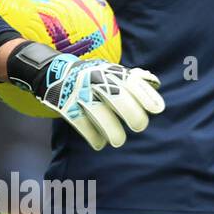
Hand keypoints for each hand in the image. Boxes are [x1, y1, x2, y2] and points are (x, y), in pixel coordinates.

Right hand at [6, 40, 163, 149]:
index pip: (131, 82)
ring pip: (99, 113)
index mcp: (110, 72)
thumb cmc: (92, 76)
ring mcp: (80, 93)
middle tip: (139, 127)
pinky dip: (93, 136)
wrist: (55, 73)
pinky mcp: (66, 106)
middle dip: (132, 115)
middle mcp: (96, 80)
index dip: (146, 96)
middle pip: (117, 97)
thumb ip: (133, 78)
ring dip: (113, 131)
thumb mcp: (111, 71)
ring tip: (119, 141)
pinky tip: (100, 143)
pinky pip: (81, 123)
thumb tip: (155, 83)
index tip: (158, 109)